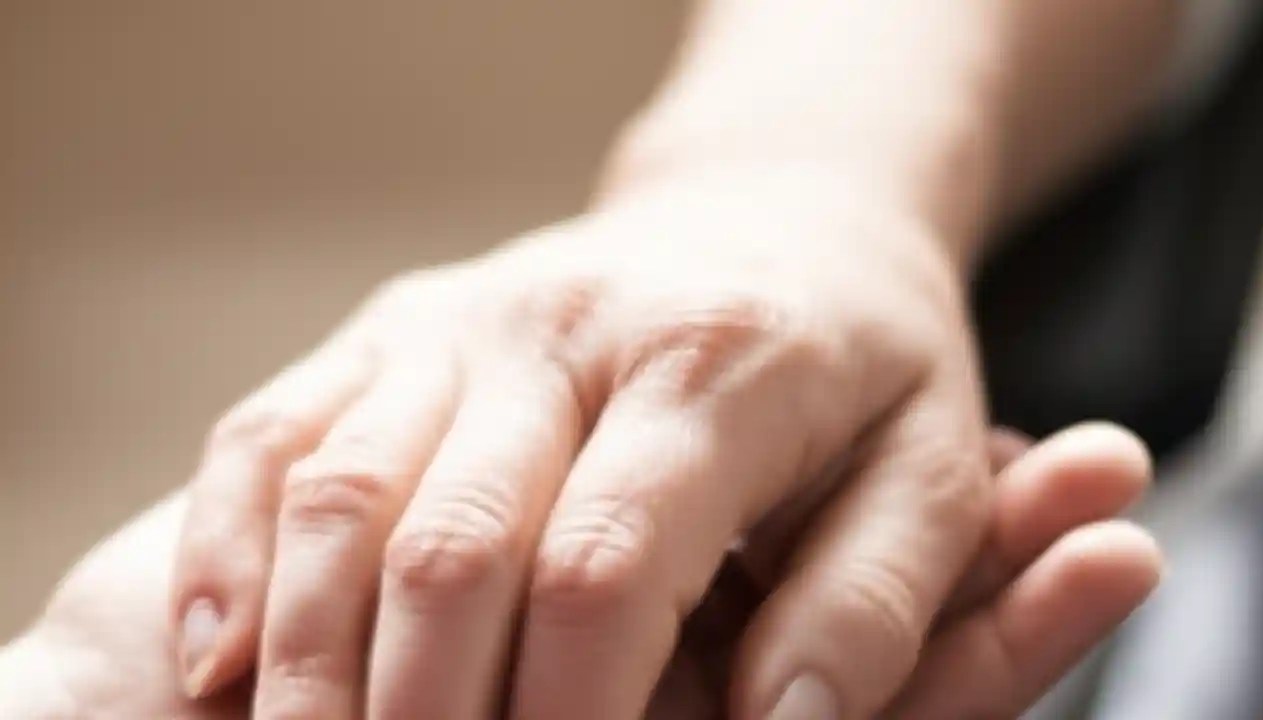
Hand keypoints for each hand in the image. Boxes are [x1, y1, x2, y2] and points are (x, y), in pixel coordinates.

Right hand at [0, 423, 1158, 718]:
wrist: (778, 218)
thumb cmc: (863, 366)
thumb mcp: (927, 472)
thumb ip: (868, 605)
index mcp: (717, 363)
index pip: (603, 568)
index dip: (564, 714)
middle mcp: (567, 325)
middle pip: (449, 543)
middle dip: (418, 710)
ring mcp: (464, 318)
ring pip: (338, 491)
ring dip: (307, 654)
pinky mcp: (397, 323)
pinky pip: (276, 430)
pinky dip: (230, 546)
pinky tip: (223, 655)